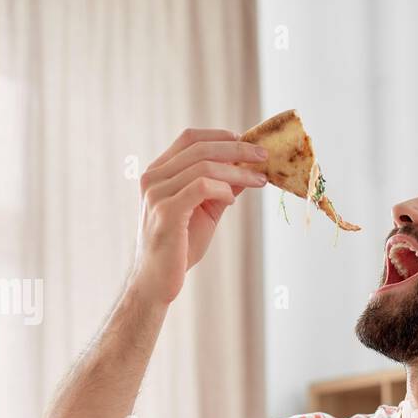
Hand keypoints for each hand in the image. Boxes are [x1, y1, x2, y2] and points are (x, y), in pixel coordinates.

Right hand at [128, 128, 267, 306]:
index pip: (190, 139)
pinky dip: (222, 189)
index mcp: (158, 172)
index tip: (247, 141)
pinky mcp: (166, 211)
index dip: (220, 136)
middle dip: (237, 149)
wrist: (158, 281)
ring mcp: (157, 194)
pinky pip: (201, 187)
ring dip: (238, 172)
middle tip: (264, 154)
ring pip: (204, 166)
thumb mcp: (205, 210)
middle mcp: (153, 178)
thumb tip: (247, 169)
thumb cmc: (180, 247)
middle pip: (200, 148)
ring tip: (259, 180)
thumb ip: (221, 187)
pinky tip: (232, 200)